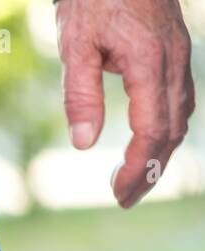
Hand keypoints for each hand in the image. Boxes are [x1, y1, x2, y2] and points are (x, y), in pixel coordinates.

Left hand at [56, 0, 194, 206]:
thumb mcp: (75, 46)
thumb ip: (81, 95)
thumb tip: (86, 143)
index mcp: (149, 63)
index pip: (152, 130)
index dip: (138, 167)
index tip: (118, 193)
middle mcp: (173, 61)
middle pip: (173, 130)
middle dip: (151, 170)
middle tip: (124, 199)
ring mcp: (178, 55)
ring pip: (181, 115)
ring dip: (161, 152)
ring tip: (134, 179)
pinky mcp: (173, 51)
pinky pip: (179, 98)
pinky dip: (166, 127)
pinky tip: (148, 141)